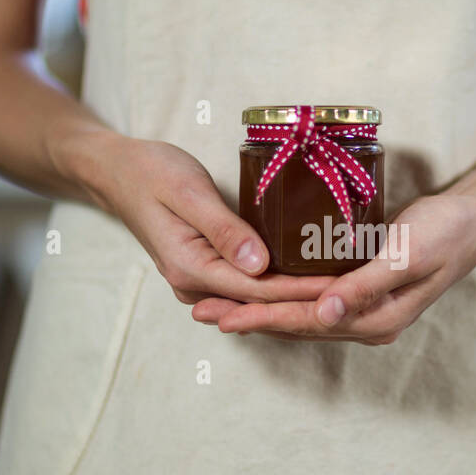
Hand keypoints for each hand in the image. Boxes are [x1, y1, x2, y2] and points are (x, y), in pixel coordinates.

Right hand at [93, 135, 332, 307]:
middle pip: (262, 302)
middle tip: (358, 294)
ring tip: (345, 292)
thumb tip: (259, 264)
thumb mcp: (188, 191)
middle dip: (309, 300)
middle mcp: (194, 285)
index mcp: (190, 268)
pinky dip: (280, 286)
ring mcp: (199, 283)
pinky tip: (312, 281)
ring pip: (257, 300)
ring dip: (298, 297)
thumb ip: (223, 228)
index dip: (305, 291)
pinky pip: (249, 287)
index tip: (345, 287)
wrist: (117, 172)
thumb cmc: (151, 172)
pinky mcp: (207, 272)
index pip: (259, 291)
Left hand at [192, 192, 475, 343]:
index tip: (223, 317)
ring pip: (302, 316)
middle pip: (297, 325)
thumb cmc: (442, 232)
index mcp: (377, 319)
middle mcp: (368, 322)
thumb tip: (323, 315)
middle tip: (201, 313)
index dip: (262, 318)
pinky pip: (314, 301)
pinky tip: (260, 293)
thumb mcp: (405, 254)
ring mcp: (366, 309)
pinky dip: (283, 299)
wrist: (473, 221)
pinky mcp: (363, 291)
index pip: (306, 322)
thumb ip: (364, 286)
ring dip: (260, 311)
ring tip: (218, 307)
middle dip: (249, 319)